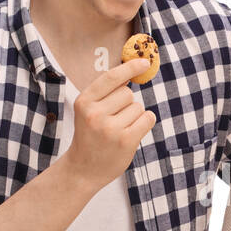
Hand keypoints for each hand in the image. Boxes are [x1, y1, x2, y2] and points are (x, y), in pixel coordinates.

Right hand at [62, 56, 156, 189]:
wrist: (83, 169)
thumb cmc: (90, 136)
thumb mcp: (88, 111)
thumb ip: (105, 92)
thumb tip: (133, 69)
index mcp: (84, 102)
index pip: (111, 77)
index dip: (130, 67)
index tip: (144, 62)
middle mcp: (95, 114)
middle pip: (128, 93)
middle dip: (127, 103)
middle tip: (114, 120)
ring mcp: (110, 128)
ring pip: (138, 107)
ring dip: (134, 116)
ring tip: (119, 130)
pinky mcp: (126, 141)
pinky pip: (148, 119)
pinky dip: (145, 123)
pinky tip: (132, 133)